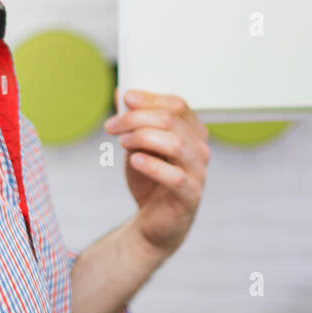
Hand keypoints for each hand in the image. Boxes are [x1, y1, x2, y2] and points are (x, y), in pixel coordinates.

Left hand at [103, 89, 209, 257]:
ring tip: (122, 142)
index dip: (150, 98)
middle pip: (171, 119)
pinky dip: (153, 165)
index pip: (177, 104)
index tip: (125, 98)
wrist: (153, 221)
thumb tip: (121, 91)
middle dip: (136, 118)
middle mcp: (199, 148)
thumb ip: (133, 120)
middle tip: (112, 125)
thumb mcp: (137, 145)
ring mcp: (198, 172)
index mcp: (192, 131)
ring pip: (175, 143)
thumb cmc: (149, 179)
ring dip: (143, 137)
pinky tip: (135, 161)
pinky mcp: (191, 195)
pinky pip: (175, 176)